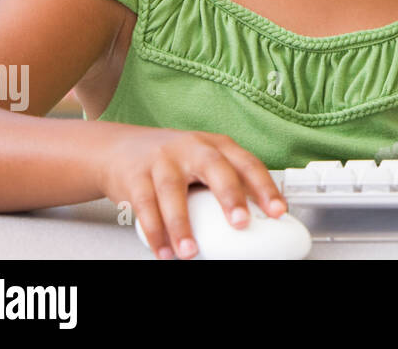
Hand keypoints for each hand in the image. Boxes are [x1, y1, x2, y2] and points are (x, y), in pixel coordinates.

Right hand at [96, 126, 286, 258]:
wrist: (119, 148)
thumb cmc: (171, 161)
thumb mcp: (203, 163)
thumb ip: (225, 186)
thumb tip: (253, 223)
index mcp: (217, 146)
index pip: (247, 164)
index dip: (265, 187)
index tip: (278, 211)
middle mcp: (192, 148)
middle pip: (215, 168)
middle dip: (230, 196)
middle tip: (240, 223)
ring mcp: (162, 160)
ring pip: (173, 191)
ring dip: (181, 225)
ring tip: (190, 252)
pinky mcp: (135, 175)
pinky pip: (145, 205)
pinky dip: (154, 232)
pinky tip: (163, 251)